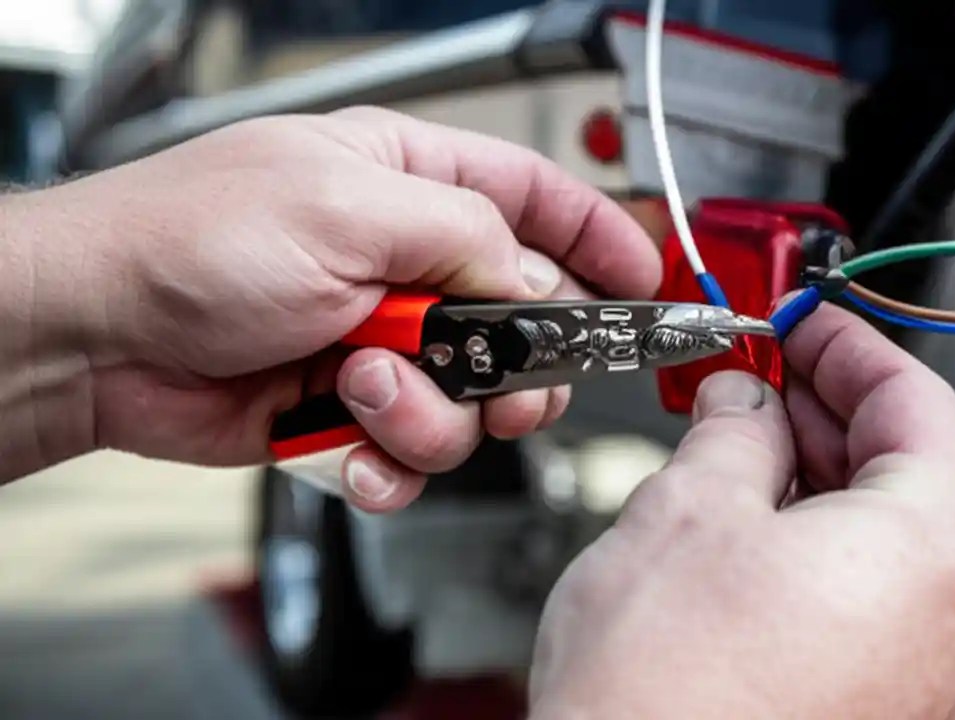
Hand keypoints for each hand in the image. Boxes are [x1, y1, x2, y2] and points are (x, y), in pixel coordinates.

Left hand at [1, 107, 659, 506]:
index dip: (597, 236)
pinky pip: (415, 454)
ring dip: (431, 412)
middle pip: (523, 320)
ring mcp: (381, 340)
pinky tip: (349, 442)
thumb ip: (465, 237)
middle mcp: (402, 263)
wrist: (97, 339)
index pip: (534, 196)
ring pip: (474, 402)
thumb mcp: (346, 205)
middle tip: (500, 376)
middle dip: (519, 362)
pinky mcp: (351, 409)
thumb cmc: (188, 242)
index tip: (642, 280)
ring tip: (361, 386)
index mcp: (407, 181)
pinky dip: (391, 463)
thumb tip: (535, 281)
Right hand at [528, 304, 954, 718]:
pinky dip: (810, 546)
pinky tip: (744, 530)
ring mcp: (912, 676)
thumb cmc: (666, 698)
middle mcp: (943, 622)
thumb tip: (741, 403)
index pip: (920, 405)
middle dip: (828, 410)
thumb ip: (733, 431)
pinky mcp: (869, 710)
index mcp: (929, 552)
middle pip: (907, 473)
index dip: (852, 346)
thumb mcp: (690, 511)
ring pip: (878, 539)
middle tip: (761, 374)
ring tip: (739, 445)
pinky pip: (858, 600)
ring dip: (815, 477)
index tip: (805, 321)